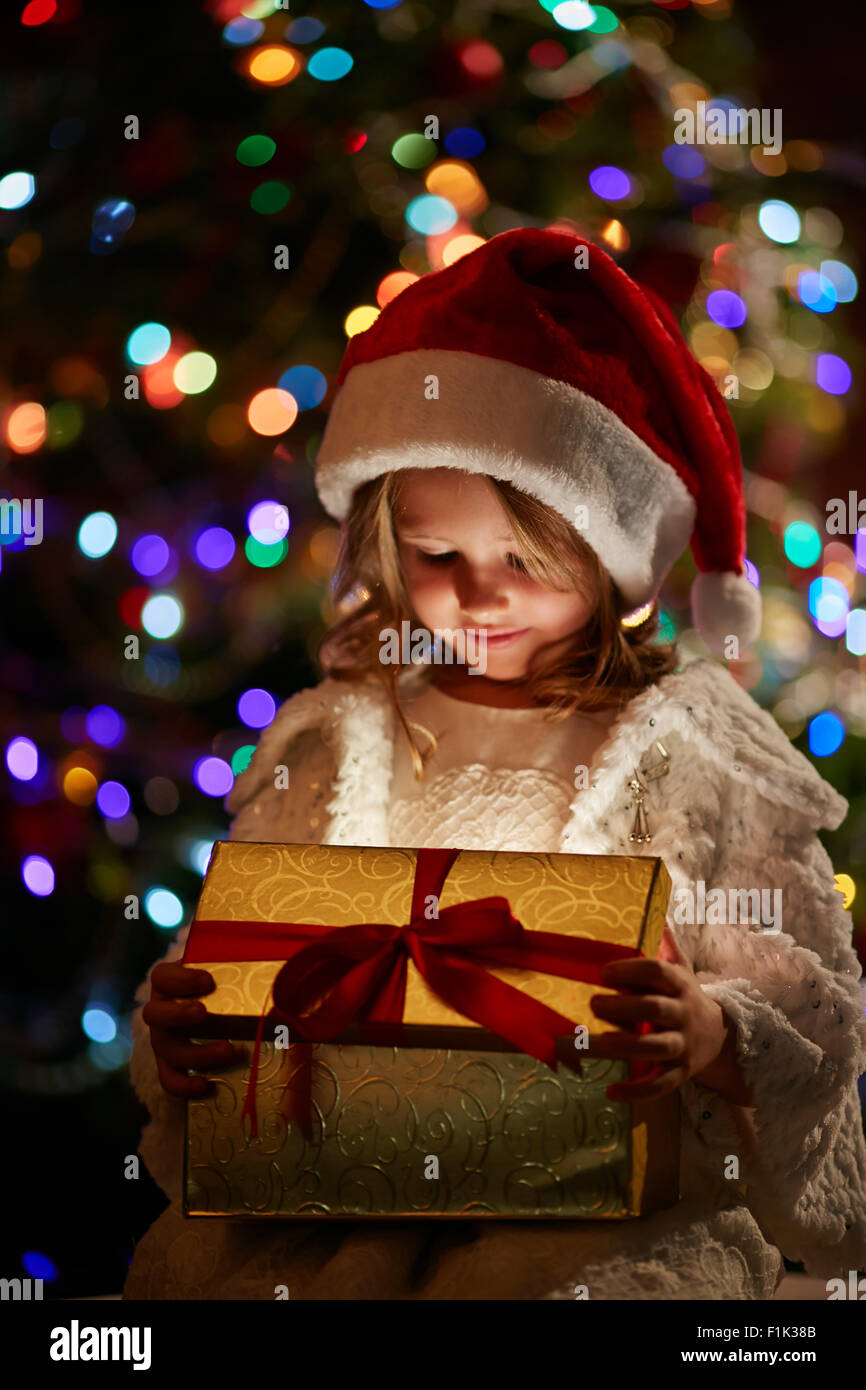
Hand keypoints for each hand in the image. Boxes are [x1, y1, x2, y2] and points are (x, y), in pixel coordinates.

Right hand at [142, 962, 244, 1097]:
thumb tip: (284, 959)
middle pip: (154, 1014)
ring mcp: (163, 1040)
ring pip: (165, 1049)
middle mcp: (161, 1011)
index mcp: (169, 982)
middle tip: (203, 1012)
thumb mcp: (228, 966)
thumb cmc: (221, 982)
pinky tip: (207, 1085)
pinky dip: (185, 1086)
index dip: (181, 979)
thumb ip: (244, 960)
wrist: (214, 1007)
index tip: (208, 980)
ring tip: (228, 1051)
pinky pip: (170, 1080)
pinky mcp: (170, 1065)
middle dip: (178, 1014)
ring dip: (194, 1053)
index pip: (163, 977)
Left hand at [588, 923, 727, 1102]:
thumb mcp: (682, 969)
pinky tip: (611, 1091)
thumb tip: (657, 910)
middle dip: (623, 1007)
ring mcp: (682, 1045)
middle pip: (655, 1008)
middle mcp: (682, 1014)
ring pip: (656, 1047)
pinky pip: (660, 1085)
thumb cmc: (686, 998)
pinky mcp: (680, 1073)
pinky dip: (637, 1092)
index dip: (631, 970)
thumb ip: (666, 944)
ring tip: (599, 1043)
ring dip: (626, 1046)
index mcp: (679, 984)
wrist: (721, 1038)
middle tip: (593, 1005)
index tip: (603, 971)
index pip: (657, 972)